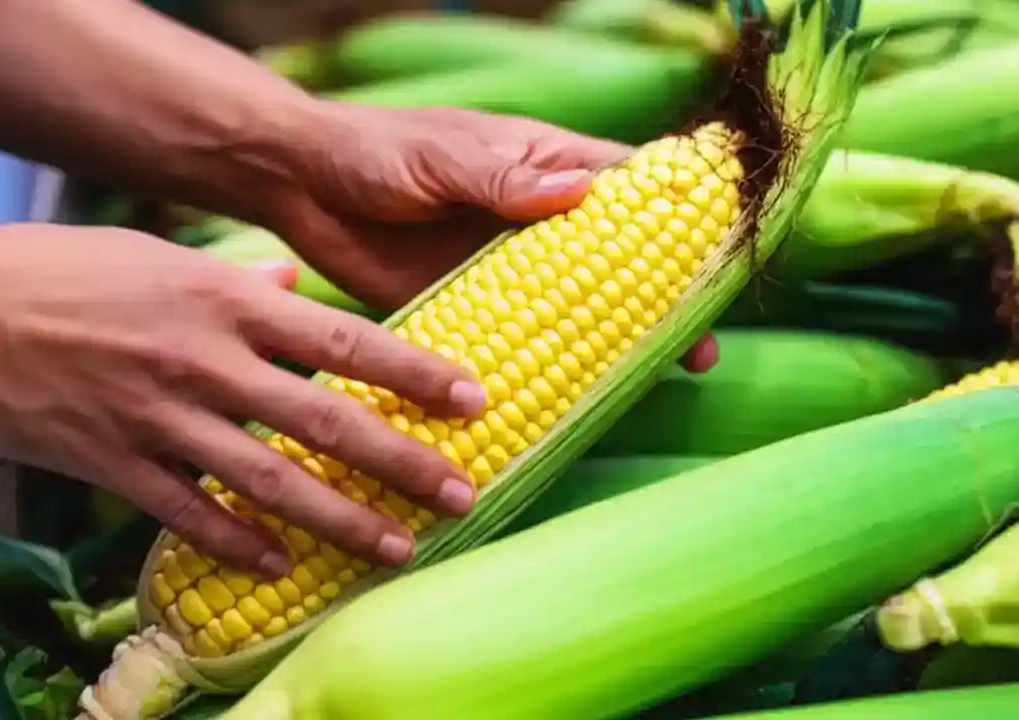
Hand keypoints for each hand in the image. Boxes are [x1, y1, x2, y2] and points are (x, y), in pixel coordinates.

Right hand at [0, 225, 491, 575]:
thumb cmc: (59, 272)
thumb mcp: (160, 255)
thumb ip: (238, 280)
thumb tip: (294, 286)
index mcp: (226, 302)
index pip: (345, 341)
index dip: (416, 372)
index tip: (473, 399)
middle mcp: (208, 362)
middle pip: (327, 421)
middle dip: (401, 462)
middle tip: (460, 492)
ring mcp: (163, 418)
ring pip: (273, 481)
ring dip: (341, 521)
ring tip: (396, 548)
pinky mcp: (115, 464)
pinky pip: (190, 515)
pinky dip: (238, 544)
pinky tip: (278, 566)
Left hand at [272, 105, 719, 372]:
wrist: (302, 188)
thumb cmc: (376, 151)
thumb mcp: (442, 157)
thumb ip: (502, 177)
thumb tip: (577, 194)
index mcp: (542, 166)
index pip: (626, 189)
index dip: (675, 220)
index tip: (716, 259)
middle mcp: (535, 221)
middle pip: (616, 261)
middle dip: (661, 301)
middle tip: (700, 350)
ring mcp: (506, 269)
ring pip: (576, 307)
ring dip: (614, 342)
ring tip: (657, 381)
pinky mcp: (470, 308)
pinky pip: (519, 339)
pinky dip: (546, 367)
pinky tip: (574, 398)